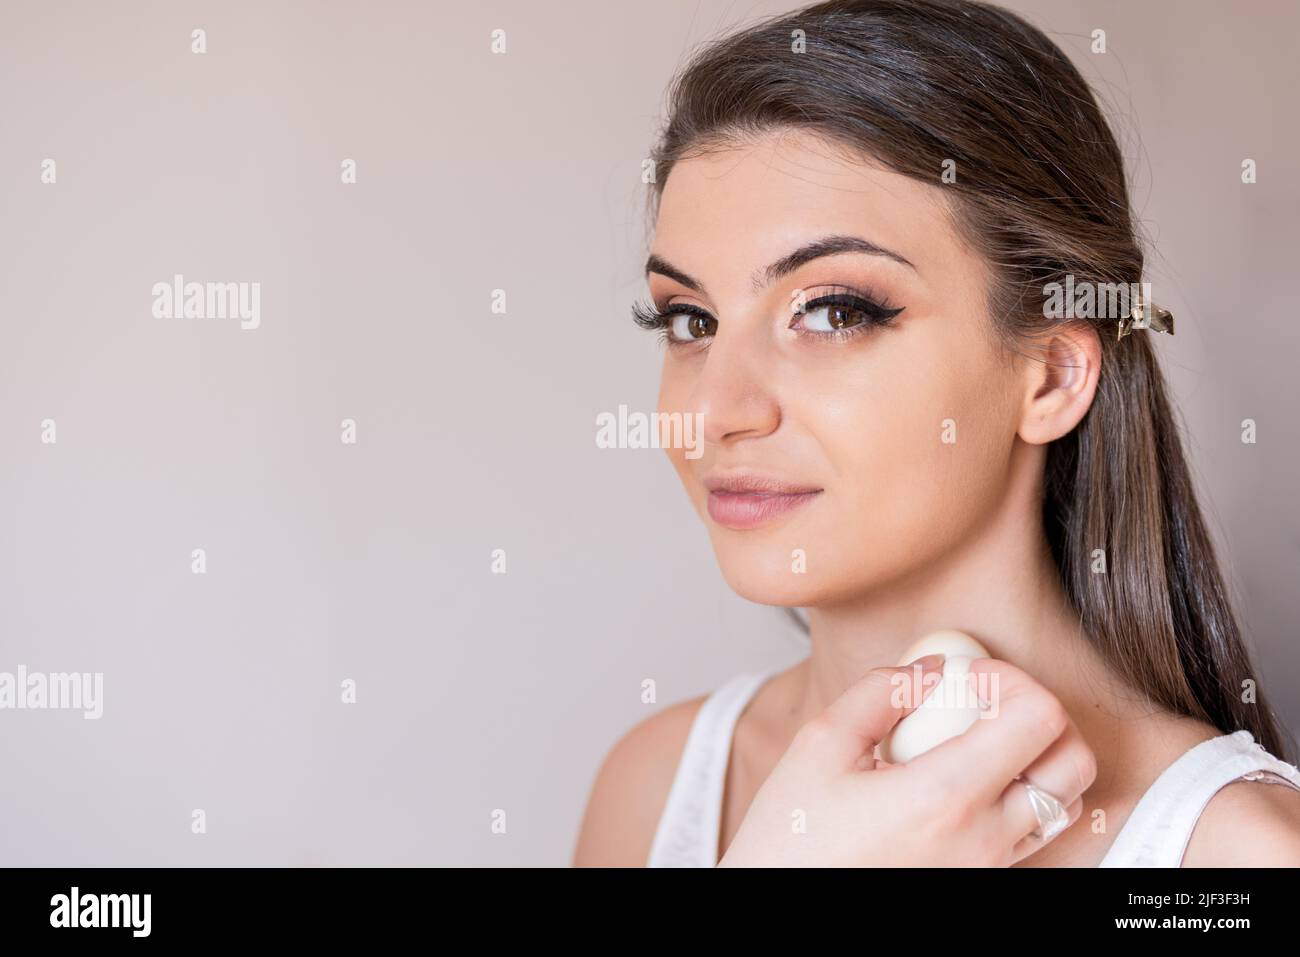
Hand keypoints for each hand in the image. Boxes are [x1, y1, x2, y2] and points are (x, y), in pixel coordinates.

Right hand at [716, 655, 1096, 865]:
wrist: (781, 908)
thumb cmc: (791, 842)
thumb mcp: (819, 747)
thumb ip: (880, 693)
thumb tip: (930, 668)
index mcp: (945, 797)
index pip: (1038, 718)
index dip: (1011, 678)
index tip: (968, 677)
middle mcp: (982, 840)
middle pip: (1072, 761)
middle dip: (1037, 714)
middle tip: (983, 704)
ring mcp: (988, 868)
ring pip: (1063, 802)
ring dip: (1033, 759)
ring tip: (974, 744)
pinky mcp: (982, 882)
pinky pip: (1031, 833)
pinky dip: (1017, 797)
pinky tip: (961, 783)